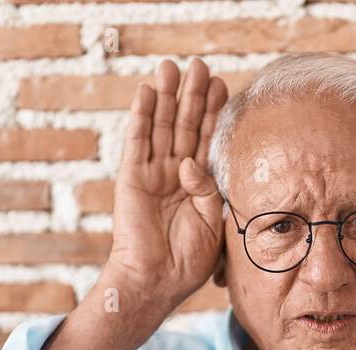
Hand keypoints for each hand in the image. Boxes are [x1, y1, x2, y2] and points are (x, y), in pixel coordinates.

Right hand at [105, 57, 229, 309]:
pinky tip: (146, 92)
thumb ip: (208, 187)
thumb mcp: (213, 220)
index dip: (214, 113)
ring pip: (161, 127)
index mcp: (198, 184)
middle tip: (199, 65)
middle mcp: (175, 174)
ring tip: (170, 66)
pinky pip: (137, 141)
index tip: (223, 85)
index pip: (207, 140)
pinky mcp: (132, 177)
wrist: (158, 279)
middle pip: (185, 126)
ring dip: (166, 96)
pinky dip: (141, 116)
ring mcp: (152, 174)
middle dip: (192, 96)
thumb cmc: (189, 259)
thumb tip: (191, 161)